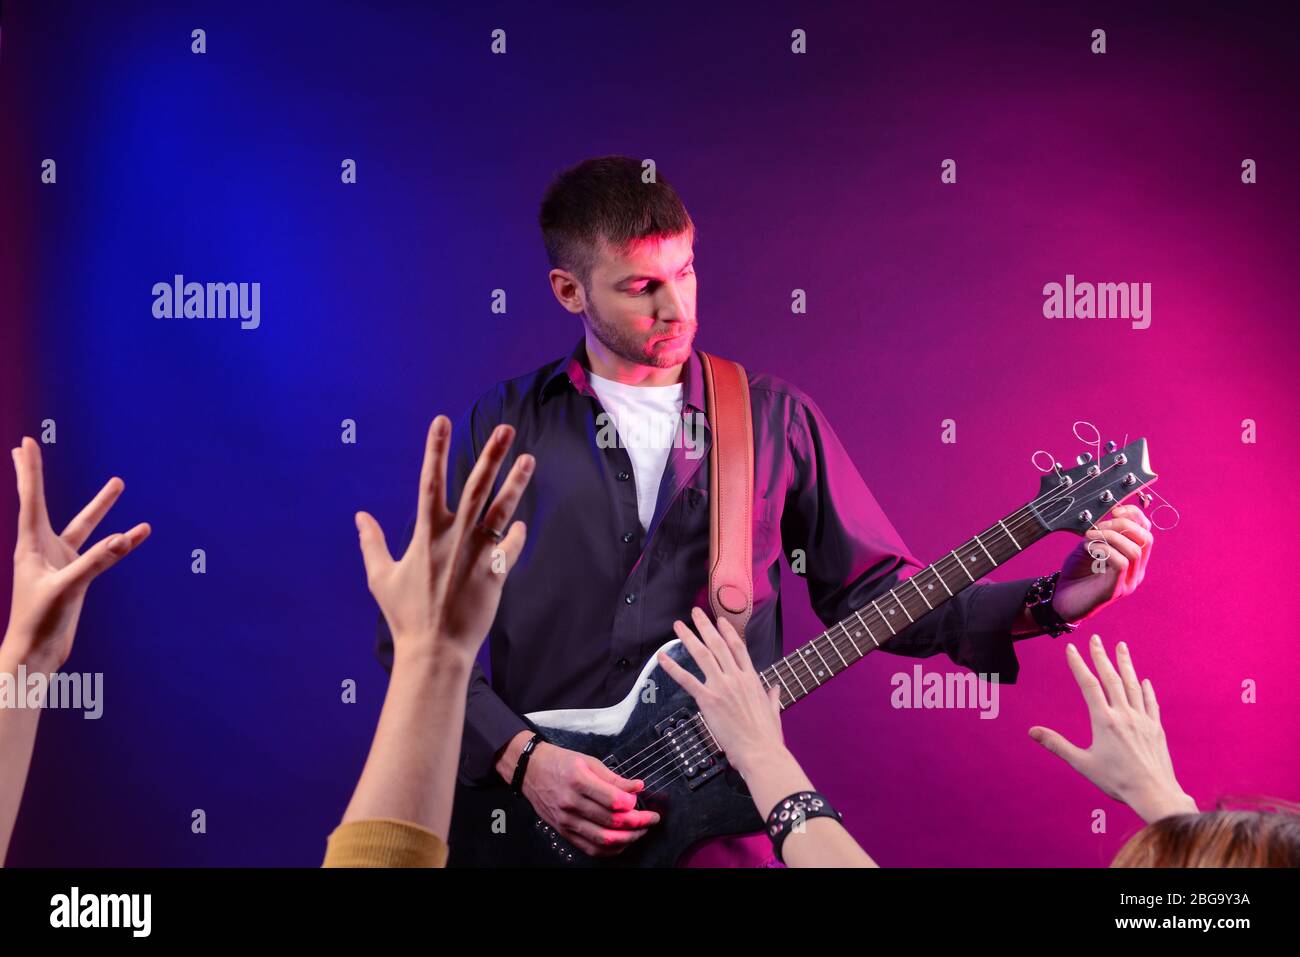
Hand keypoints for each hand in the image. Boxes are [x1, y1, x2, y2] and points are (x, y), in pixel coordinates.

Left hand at [4, 438, 149, 671]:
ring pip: (83, 526)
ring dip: (100, 506)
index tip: (24, 443)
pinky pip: (103, 553)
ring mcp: (61, 562)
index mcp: (32, 546)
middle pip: (42, 503)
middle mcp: (43, 549)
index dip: (30, 470)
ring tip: (118, 483)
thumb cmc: (38, 623)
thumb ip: (95, 562)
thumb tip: (124, 537)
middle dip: (37, 475)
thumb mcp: (67, 589)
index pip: (32, 499)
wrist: (35, 655)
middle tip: (28, 447)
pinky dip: (122, 543)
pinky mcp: (77, 577)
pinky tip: (139, 533)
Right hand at [355, 417, 531, 668]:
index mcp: (426, 534)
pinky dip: (516, 535)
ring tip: (529, 458)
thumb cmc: (405, 616)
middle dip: (490, 455)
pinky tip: (521, 523)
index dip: (435, 449)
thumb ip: (372, 542)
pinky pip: (510, 547)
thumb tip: (360, 516)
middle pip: (476, 486)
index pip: (429, 481)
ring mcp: (478, 553)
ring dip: (516, 483)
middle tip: (505, 429)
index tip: (441, 420)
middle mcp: (454, 537)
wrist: (434, 651)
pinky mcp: (495, 573)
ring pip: (501, 510)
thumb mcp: (380, 577)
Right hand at [505, 736, 660, 857]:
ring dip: (628, 838)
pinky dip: (610, 849)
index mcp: (578, 780)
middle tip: (651, 819)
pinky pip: (591, 848)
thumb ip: (614, 777)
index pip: (613, 801)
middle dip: (638, 823)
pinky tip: (622, 842)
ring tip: (640, 831)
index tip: (640, 800)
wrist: (530, 771)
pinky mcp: (564, 832)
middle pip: (612, 822)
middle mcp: (571, 803)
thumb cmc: (559, 762)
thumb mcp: (588, 761)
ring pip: (604, 839)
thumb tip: (637, 787)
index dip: (632, 804)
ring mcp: (567, 820)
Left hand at [656, 606, 784, 778]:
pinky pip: (686, 679)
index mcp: (752, 679)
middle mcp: (736, 677)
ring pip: (702, 654)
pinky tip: (662, 657)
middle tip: (695, 613)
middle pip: (718, 644)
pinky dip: (672, 667)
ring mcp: (722, 686)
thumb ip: (772, 697)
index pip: (738, 648)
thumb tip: (775, 688)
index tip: (720, 620)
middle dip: (705, 626)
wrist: (761, 752)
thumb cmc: (767, 737)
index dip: (728, 632)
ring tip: (678, 626)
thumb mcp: (774, 711)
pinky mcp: (708, 699)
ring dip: (688, 637)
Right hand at [1028, 634, 1195, 822]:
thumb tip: (1032, 732)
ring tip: (1122, 647)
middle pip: (1111, 678)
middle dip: (1102, 656)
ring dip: (1126, 664)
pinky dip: (1145, 689)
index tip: (1071, 649)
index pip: (1089, 685)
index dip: (1079, 665)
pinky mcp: (1155, 728)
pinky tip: (1143, 680)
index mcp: (1104, 721)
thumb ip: (1057, 745)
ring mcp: (1142, 719)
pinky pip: (1150, 702)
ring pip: (1132, 685)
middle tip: (1096, 639)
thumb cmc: (1117, 781)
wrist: (1154, 794)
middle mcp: (1124, 715)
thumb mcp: (1082, 764)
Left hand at [1052, 503, 1153, 622]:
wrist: (1061, 601)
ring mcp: (1128, 582)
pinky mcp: (1115, 590)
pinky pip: (1121, 563)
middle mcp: (1136, 571)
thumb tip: (1107, 515)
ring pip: (1135, 551)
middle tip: (1099, 526)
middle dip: (1123, 524)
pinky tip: (1089, 549)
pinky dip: (1105, 550)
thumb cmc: (1075, 574)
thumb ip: (1100, 533)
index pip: (1146, 532)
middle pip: (1146, 539)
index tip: (1114, 510)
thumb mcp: (1088, 547)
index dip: (1134, 516)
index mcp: (1133, 559)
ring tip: (1089, 536)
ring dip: (1111, 536)